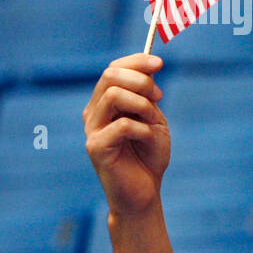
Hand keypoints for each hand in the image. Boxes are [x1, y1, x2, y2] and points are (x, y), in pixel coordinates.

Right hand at [83, 53, 170, 216]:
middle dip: (141, 81)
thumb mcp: (153, 118)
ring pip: (113, 95)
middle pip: (110, 76)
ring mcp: (92, 129)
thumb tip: (151, 64)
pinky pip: (123, 125)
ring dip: (143, 105)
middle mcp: (95, 112)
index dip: (137, 61)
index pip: (113, 68)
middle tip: (159, 98)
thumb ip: (148, 95)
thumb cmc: (149, 155)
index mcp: (106, 102)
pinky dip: (143, 129)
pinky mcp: (95, 147)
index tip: (160, 63)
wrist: (144, 191)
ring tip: (153, 122)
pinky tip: (147, 140)